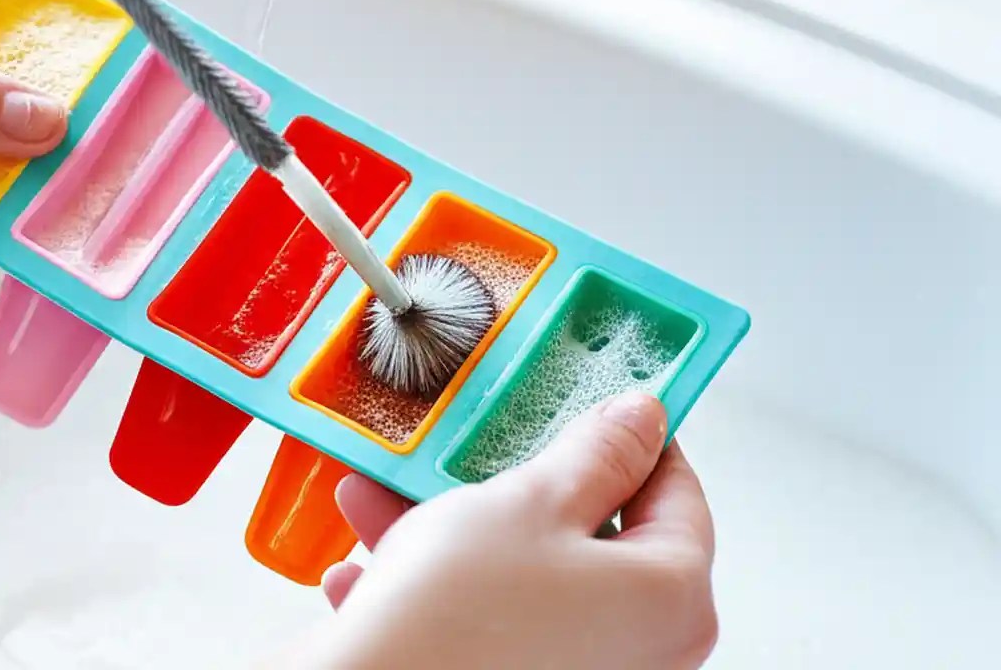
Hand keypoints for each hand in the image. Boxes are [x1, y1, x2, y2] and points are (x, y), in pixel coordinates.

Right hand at [309, 392, 717, 669]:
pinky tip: (367, 570)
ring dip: (450, 532)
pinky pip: (480, 621)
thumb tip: (639, 420)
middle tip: (481, 449)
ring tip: (390, 496)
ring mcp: (577, 669)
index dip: (633, 437)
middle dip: (516, 485)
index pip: (677, 492)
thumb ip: (598, 453)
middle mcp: (639, 649)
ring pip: (522, 574)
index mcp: (671, 599)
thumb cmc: (461, 619)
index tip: (593, 402)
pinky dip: (428, 589)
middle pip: (591, 534)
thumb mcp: (533, 501)